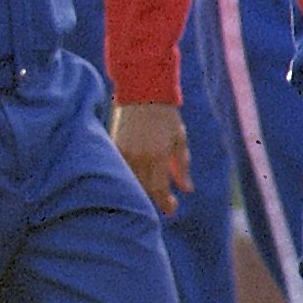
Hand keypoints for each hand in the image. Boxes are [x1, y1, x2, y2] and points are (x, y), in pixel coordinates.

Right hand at [112, 101, 190, 216]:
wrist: (142, 93)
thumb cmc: (166, 116)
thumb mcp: (179, 139)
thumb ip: (182, 166)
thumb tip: (187, 189)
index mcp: (158, 155)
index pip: (160, 189)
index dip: (166, 203)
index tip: (172, 209)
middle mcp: (139, 156)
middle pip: (145, 188)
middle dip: (155, 199)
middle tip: (166, 203)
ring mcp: (125, 151)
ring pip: (132, 181)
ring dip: (142, 190)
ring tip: (152, 192)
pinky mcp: (115, 146)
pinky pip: (122, 170)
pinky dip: (130, 177)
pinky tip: (137, 179)